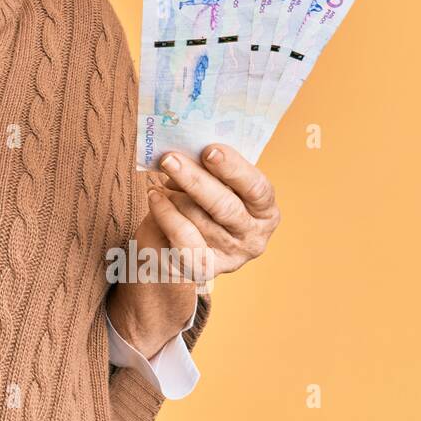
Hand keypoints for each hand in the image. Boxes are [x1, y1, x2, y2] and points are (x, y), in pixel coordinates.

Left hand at [146, 143, 280, 282]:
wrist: (176, 244)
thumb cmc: (201, 203)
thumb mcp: (214, 184)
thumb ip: (211, 170)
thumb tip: (187, 151)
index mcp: (266, 211)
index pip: (257, 188)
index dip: (234, 168)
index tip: (209, 150)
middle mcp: (254, 238)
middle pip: (225, 206)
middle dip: (194, 179)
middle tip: (170, 159)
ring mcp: (231, 257)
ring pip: (199, 220)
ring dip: (175, 196)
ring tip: (162, 181)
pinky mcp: (204, 270)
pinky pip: (181, 239)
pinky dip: (165, 214)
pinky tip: (154, 197)